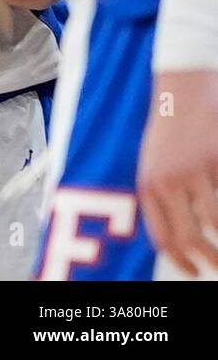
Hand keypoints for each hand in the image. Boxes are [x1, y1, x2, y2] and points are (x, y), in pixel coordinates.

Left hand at [138, 69, 217, 275]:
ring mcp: (196, 171)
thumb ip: (162, 196)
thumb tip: (183, 236)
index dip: (181, 260)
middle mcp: (168, 181)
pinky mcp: (217, 160)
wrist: (182, 88)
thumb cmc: (170, 130)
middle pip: (191, 237)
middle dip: (210, 260)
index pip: (162, 236)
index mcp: (149, 185)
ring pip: (217, 224)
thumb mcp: (153, 163)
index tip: (195, 271)